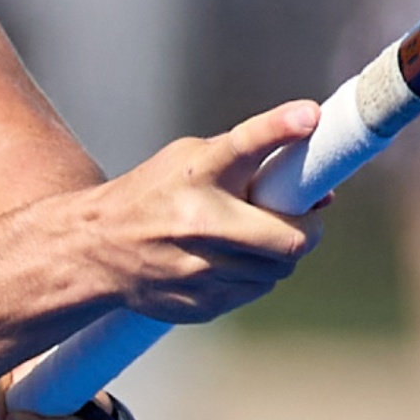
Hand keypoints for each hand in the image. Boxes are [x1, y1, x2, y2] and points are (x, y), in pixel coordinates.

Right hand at [89, 100, 325, 324]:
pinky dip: (254, 275)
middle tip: (304, 220)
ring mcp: (201, 268)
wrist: (96, 249)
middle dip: (308, 230)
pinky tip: (225, 261)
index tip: (310, 115)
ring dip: (278, 253)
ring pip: (279, 268)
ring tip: (251, 238)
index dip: (279, 128)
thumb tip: (323, 193)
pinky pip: (257, 290)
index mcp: (197, 174)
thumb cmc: (154, 195)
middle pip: (289, 238)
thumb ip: (252, 164)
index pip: (243, 145)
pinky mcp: (202, 303)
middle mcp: (200, 220)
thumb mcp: (189, 160)